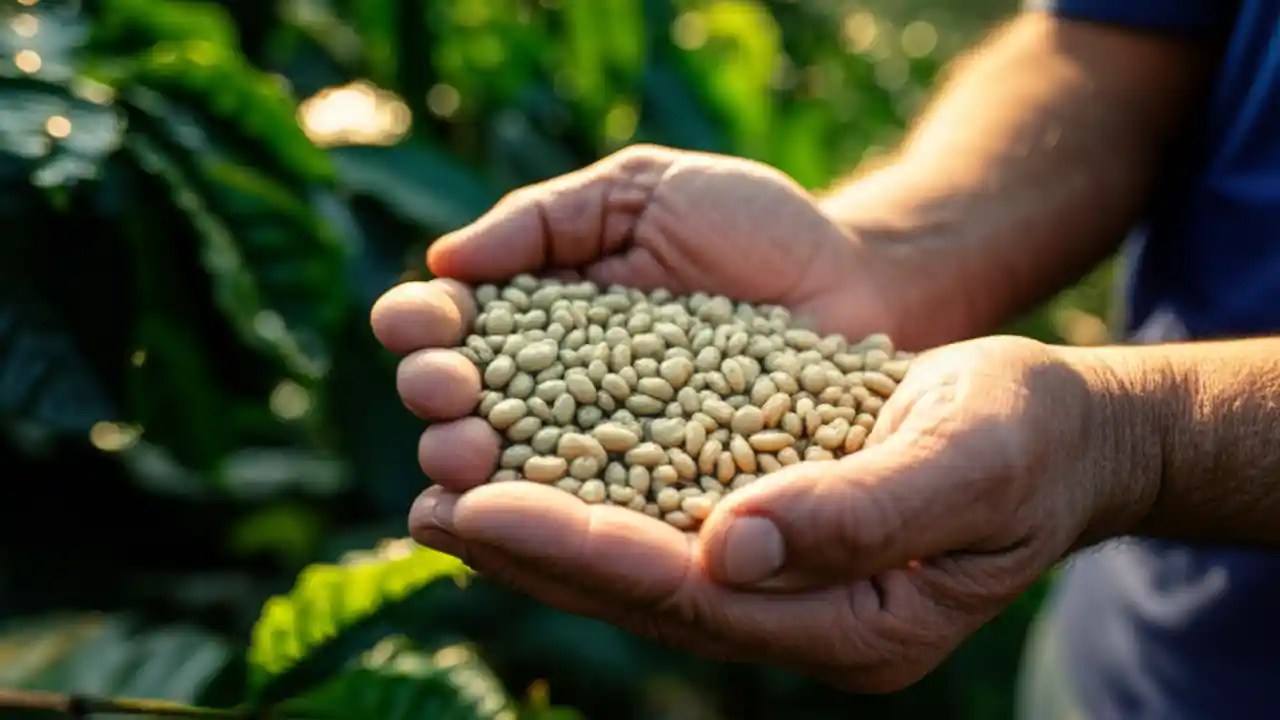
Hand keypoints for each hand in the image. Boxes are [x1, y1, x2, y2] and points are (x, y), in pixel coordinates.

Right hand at [368, 143, 910, 490]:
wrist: (859, 284)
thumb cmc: (750, 226)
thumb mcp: (645, 193)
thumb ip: (546, 217)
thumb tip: (443, 260)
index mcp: (538, 313)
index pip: (456, 326)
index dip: (424, 329)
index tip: (423, 327)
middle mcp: (559, 389)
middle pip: (468, 408)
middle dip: (441, 404)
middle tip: (451, 401)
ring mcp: (609, 451)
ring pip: (518, 473)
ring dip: (478, 472)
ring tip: (472, 460)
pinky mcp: (664, 501)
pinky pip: (604, 517)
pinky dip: (559, 522)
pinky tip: (519, 530)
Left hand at [377, 276, 1127, 691]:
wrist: (1058, 429)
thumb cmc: (1026, 437)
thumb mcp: (967, 460)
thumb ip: (860, 513)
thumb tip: (727, 545)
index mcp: (852, 625)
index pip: (691, 595)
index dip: (584, 551)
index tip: (485, 507)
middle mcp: (801, 619)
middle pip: (642, 592)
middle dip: (532, 552)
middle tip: (430, 509)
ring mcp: (781, 587)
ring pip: (637, 567)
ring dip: (541, 532)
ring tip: (444, 496)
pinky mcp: (765, 541)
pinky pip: (659, 527)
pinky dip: (589, 500)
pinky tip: (527, 468)